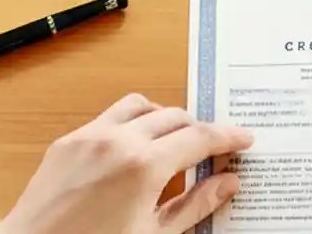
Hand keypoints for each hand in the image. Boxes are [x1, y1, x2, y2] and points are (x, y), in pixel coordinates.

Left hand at [0, 94, 253, 233]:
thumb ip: (196, 205)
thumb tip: (229, 183)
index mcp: (145, 165)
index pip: (201, 137)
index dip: (228, 137)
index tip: (244, 139)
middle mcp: (118, 140)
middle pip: (175, 117)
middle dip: (198, 130)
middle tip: (213, 149)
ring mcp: (90, 136)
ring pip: (141, 106)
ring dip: (163, 118)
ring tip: (174, 142)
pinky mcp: (68, 141)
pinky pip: (109, 117)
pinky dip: (131, 124)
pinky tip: (134, 149)